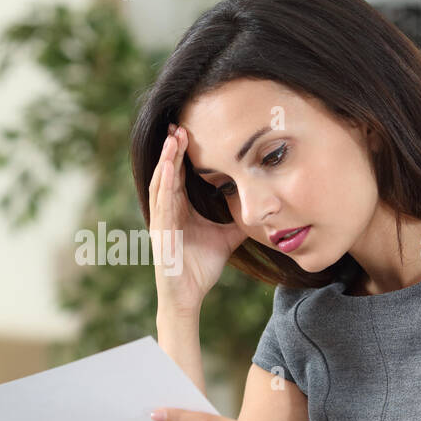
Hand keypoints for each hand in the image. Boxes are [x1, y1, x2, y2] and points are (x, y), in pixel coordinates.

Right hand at [147, 123, 247, 314]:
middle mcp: (167, 211)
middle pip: (168, 173)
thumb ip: (238, 221)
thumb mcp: (227, 237)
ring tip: (173, 138)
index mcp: (179, 210)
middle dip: (172, 148)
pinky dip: (165, 184)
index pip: (180, 175)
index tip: (189, 130)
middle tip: (178, 123)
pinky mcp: (160, 234)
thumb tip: (260, 207)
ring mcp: (161, 222)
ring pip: (162, 183)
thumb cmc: (201, 268)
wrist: (188, 297)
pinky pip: (162, 204)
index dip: (183, 153)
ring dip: (167, 160)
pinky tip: (170, 168)